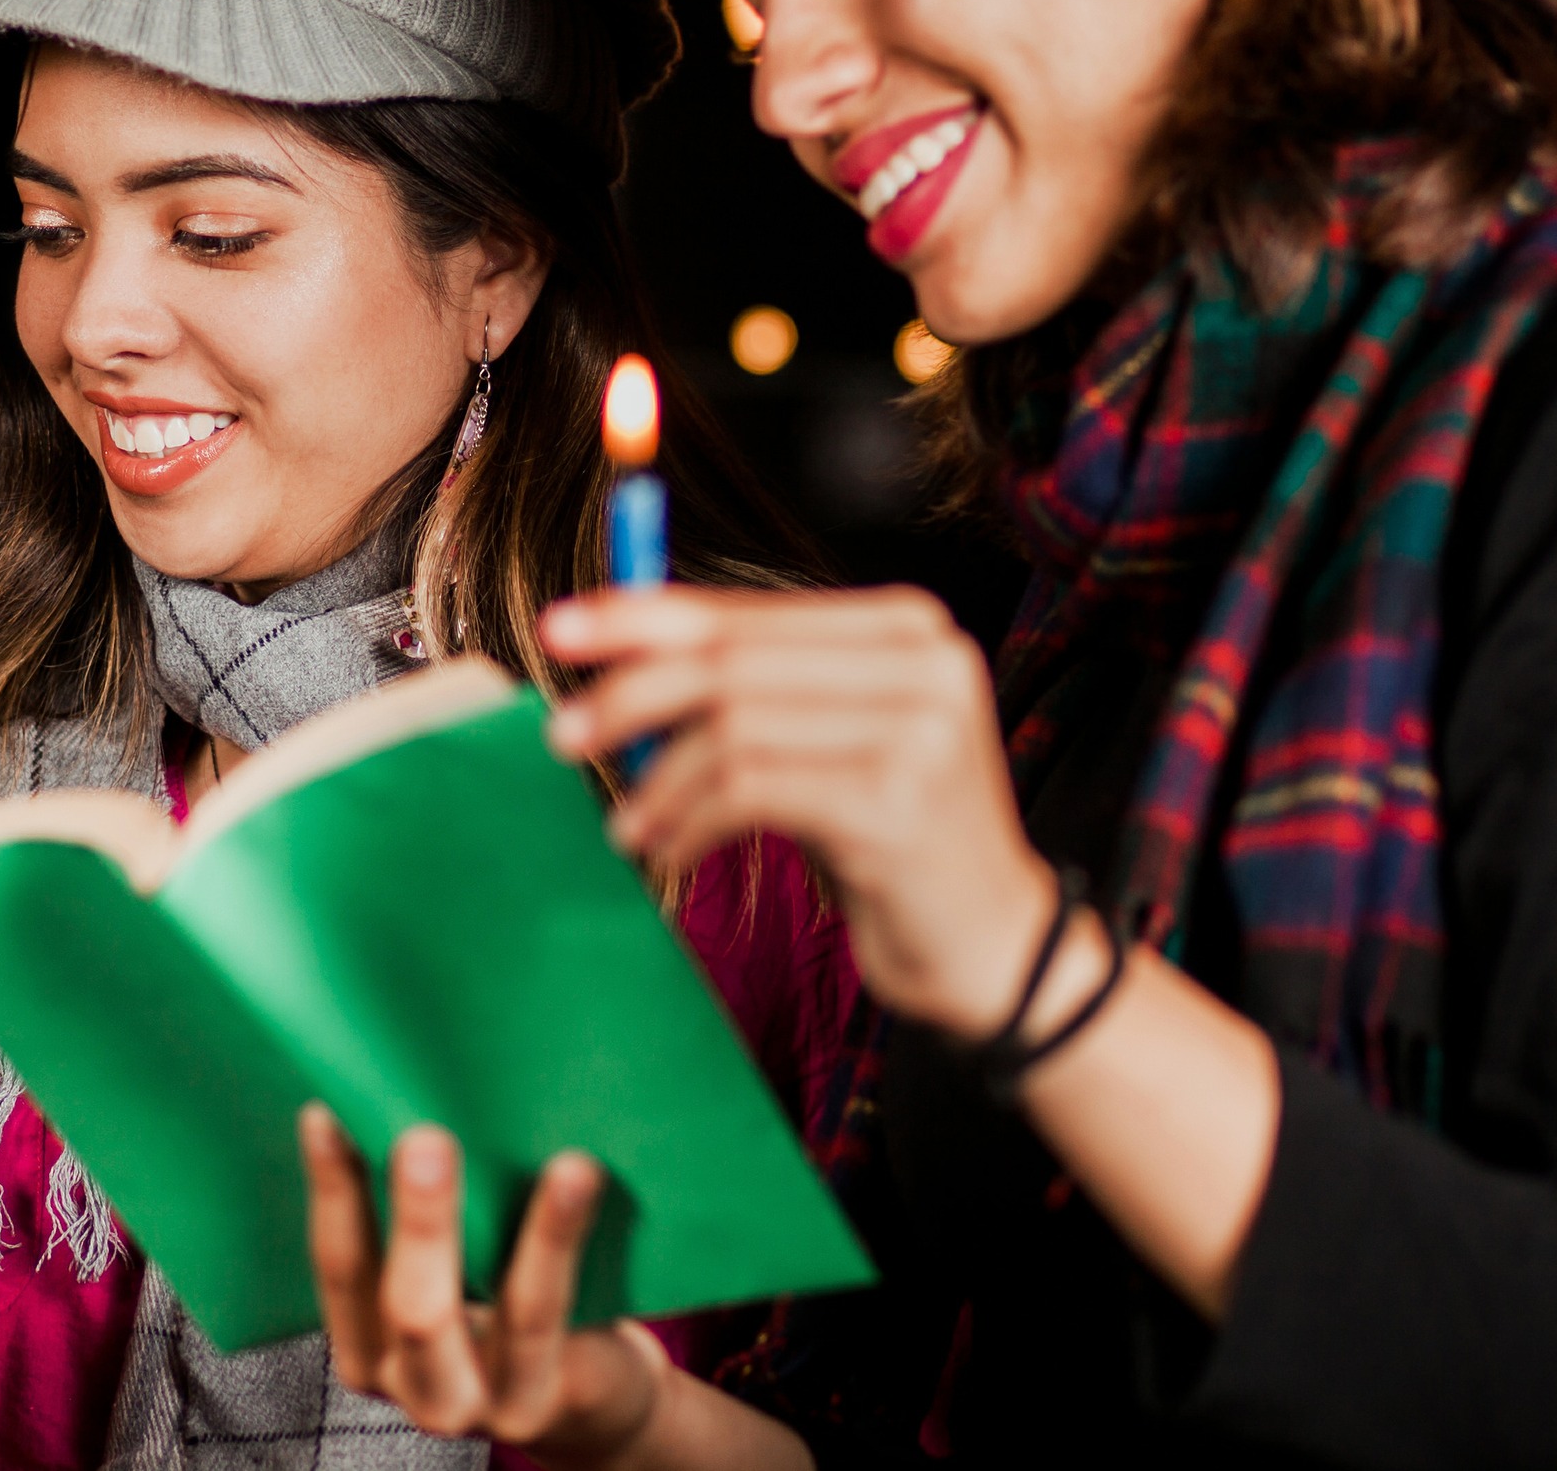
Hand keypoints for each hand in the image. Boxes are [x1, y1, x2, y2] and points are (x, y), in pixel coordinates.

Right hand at [304, 1111, 669, 1464]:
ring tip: (546, 1162)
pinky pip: (552, 1311)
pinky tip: (576, 1173)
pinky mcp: (553, 1397)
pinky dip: (561, 1237)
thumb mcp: (459, 1271)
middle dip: (417, 1220)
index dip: (331, 1190)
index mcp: (371, 1348)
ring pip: (504, 1316)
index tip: (325, 1112)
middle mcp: (419, 1388)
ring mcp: (490, 1403)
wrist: (596, 1396)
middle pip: (410, 1307)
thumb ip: (433, 1215)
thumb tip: (415, 1088)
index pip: (341, 1266)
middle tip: (423, 1138)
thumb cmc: (510, 1307)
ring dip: (523, 1234)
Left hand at [544, 585, 1057, 1038]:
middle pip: (731, 661)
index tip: (560, 630)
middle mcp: (924, 661)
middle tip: (562, 735)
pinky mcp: (898, 802)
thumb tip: (615, 644)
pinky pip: (749, 791)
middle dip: (629, 694)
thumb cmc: (890, 840)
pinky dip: (689, 820)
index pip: (744, 609)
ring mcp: (920, 729)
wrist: (996, 948)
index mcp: (906, 625)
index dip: (642, 616)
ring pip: (731, 726)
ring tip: (627, 823)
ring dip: (656, 779)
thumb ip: (751, 685)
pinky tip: (669, 851)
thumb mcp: (826, 741)